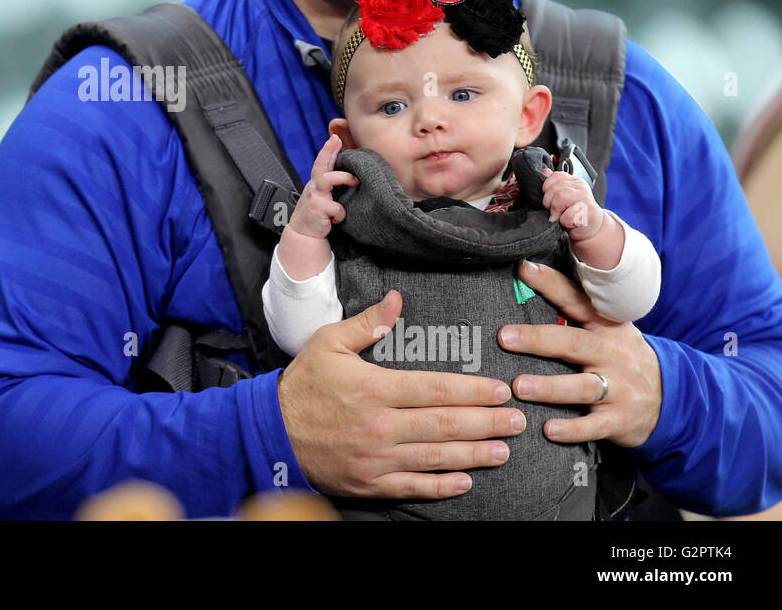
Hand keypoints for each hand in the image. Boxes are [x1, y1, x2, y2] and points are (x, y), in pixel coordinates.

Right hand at [277, 290, 524, 498]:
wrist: (270, 432)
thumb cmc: (302, 385)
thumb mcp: (327, 343)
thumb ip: (366, 324)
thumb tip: (396, 301)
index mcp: (374, 388)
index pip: (436, 389)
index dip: (473, 390)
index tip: (500, 390)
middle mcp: (381, 425)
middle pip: (445, 424)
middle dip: (487, 422)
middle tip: (517, 420)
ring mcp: (377, 457)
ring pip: (436, 457)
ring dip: (474, 453)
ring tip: (503, 449)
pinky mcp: (370, 482)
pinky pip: (413, 486)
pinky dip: (442, 486)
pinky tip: (465, 481)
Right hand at [288, 135, 358, 239]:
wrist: (304, 235)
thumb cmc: (315, 215)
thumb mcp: (321, 197)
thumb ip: (330, 186)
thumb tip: (350, 175)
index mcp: (316, 184)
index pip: (321, 163)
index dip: (328, 149)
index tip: (335, 137)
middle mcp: (314, 187)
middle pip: (320, 165)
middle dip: (328, 151)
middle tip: (338, 140)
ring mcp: (315, 197)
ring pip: (327, 179)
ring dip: (342, 177)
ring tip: (355, 180)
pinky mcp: (317, 209)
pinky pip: (335, 208)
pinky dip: (340, 214)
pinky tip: (337, 218)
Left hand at [499, 260, 662, 447]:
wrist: (672, 399)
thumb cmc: (623, 357)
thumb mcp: (609, 330)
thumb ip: (575, 310)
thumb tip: (528, 278)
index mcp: (606, 326)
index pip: (577, 301)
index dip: (551, 284)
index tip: (524, 269)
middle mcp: (613, 353)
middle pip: (573, 343)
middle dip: (538, 340)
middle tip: (505, 337)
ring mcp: (619, 387)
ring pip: (582, 386)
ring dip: (549, 387)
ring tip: (519, 387)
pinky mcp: (620, 419)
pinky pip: (594, 425)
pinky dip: (573, 429)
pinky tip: (549, 430)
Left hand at [541, 169, 602, 238]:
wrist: (591, 226)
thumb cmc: (574, 212)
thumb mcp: (562, 197)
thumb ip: (553, 185)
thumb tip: (544, 171)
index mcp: (573, 180)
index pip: (554, 176)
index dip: (547, 189)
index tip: (551, 199)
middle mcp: (580, 185)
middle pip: (554, 188)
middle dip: (548, 202)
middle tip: (555, 211)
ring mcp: (585, 197)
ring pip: (560, 197)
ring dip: (556, 210)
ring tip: (560, 215)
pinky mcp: (588, 210)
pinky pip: (568, 215)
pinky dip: (565, 221)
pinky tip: (570, 222)